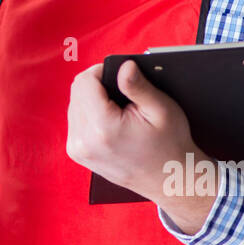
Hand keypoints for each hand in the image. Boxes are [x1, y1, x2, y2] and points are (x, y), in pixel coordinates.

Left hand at [66, 59, 198, 200]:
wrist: (167, 179)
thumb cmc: (169, 144)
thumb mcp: (161, 110)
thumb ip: (138, 86)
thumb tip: (124, 66)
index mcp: (103, 128)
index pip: (85, 81)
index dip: (102, 71)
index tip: (119, 75)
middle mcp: (84, 141)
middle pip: (77, 91)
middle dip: (97, 85)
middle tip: (122, 93)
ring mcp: (77, 149)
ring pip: (74, 104)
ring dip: (92, 99)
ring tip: (117, 108)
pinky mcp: (76, 152)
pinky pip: (75, 119)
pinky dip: (90, 113)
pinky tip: (109, 119)